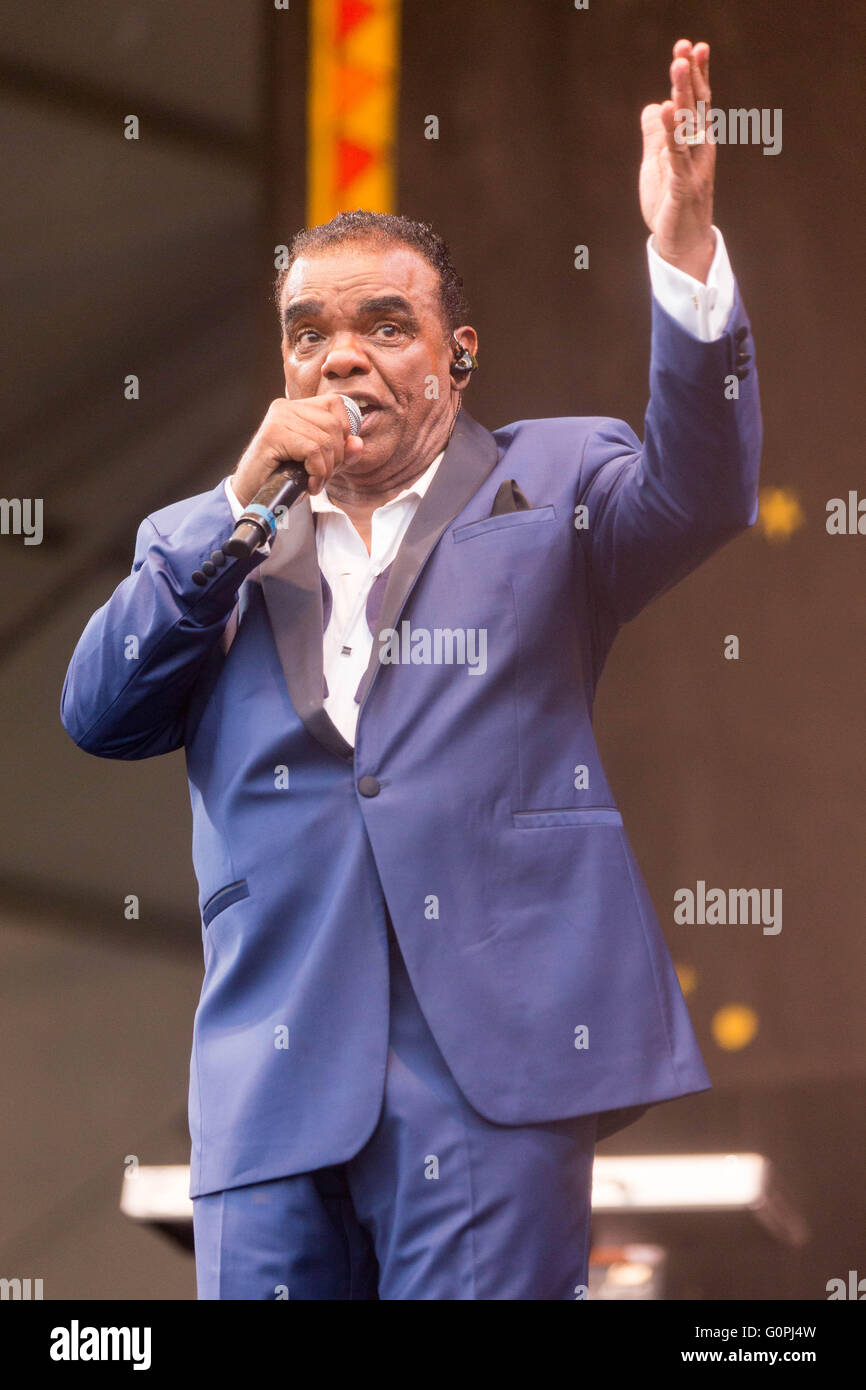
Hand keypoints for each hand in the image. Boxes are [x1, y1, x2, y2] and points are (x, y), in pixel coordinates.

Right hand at [231, 393, 363, 506]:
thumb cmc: (284, 477)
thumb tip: (358, 443)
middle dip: (336, 457)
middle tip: (321, 476)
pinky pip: (312, 450)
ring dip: (326, 469)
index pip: (336, 404)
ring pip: (325, 439)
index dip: (343, 433)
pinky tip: (308, 484)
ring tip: (313, 482)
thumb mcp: (319, 464)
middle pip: (334, 424)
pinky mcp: (273, 434)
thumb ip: (341, 452)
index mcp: (297, 407)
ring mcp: (278, 418)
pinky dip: (317, 472)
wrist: (253, 496)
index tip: (331, 458)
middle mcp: (286, 407)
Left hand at [639, 38, 715, 281]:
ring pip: (690, 123)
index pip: (696, 102)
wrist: (681, 244)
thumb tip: (654, 104)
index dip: (695, 74)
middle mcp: (700, 149)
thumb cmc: (671, 205)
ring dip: (684, 92)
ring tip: (678, 65)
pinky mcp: (683, 185)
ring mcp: (694, 166)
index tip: (691, 46)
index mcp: (695, 142)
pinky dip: (672, 131)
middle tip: (685, 46)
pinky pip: (677, 154)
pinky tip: (667, 109)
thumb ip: (656, 135)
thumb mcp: (657, 164)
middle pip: (697, 105)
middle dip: (691, 75)